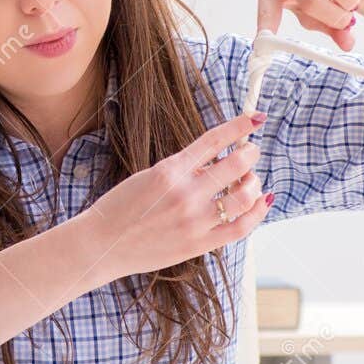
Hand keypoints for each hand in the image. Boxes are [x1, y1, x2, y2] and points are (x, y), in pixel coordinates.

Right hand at [82, 112, 271, 283]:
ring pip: (243, 197)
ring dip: (253, 183)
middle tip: (251, 152)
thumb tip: (220, 161)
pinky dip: (256, 213)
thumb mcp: (148, 176)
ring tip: (250, 180)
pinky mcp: (199, 244)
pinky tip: (260, 202)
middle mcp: (185, 194)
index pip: (213, 141)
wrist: (102, 244)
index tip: (254, 118)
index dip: (239, 127)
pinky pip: (240, 228)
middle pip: (236, 166)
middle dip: (250, 154)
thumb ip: (184, 170)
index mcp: (169, 170)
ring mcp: (194, 221)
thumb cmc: (121, 207)